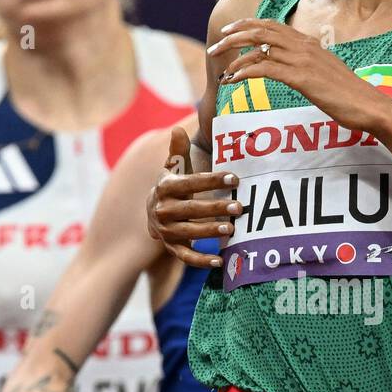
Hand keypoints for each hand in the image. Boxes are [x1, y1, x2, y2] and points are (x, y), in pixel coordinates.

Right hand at [147, 125, 239, 268]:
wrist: (152, 212)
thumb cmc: (172, 186)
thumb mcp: (174, 168)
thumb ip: (178, 151)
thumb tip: (178, 130)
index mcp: (165, 187)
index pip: (189, 182)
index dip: (211, 180)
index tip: (234, 177)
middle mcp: (162, 210)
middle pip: (190, 209)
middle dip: (215, 208)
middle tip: (239, 207)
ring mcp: (166, 230)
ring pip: (189, 232)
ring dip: (209, 231)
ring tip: (231, 229)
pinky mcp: (171, 247)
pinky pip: (186, 256)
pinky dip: (201, 260)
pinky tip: (220, 260)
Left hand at [210, 18, 391, 132]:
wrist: (369, 105)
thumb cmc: (350, 95)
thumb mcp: (326, 73)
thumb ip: (309, 66)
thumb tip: (295, 69)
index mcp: (309, 42)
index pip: (273, 25)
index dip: (248, 25)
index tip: (230, 31)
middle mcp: (304, 45)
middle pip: (261, 30)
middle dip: (234, 36)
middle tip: (215, 47)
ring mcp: (302, 60)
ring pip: (259, 47)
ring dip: (234, 56)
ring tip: (220, 70)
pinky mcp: (301, 78)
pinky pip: (265, 69)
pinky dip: (246, 72)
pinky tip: (234, 80)